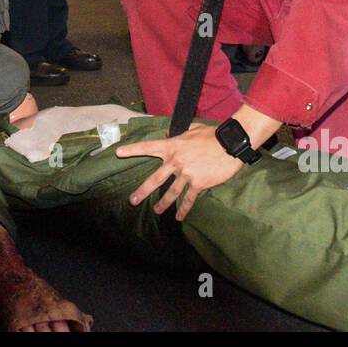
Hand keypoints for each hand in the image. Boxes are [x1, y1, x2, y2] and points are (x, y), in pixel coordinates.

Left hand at [116, 123, 243, 220]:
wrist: (229, 144)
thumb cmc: (212, 134)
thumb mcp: (192, 129)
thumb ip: (179, 133)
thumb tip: (169, 133)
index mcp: (172, 146)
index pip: (148, 147)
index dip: (133, 150)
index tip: (118, 153)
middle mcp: (176, 161)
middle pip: (155, 179)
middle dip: (142, 191)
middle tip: (132, 201)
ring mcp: (186, 174)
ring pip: (171, 192)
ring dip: (163, 204)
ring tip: (156, 211)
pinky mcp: (198, 183)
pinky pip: (189, 199)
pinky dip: (184, 209)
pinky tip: (179, 217)